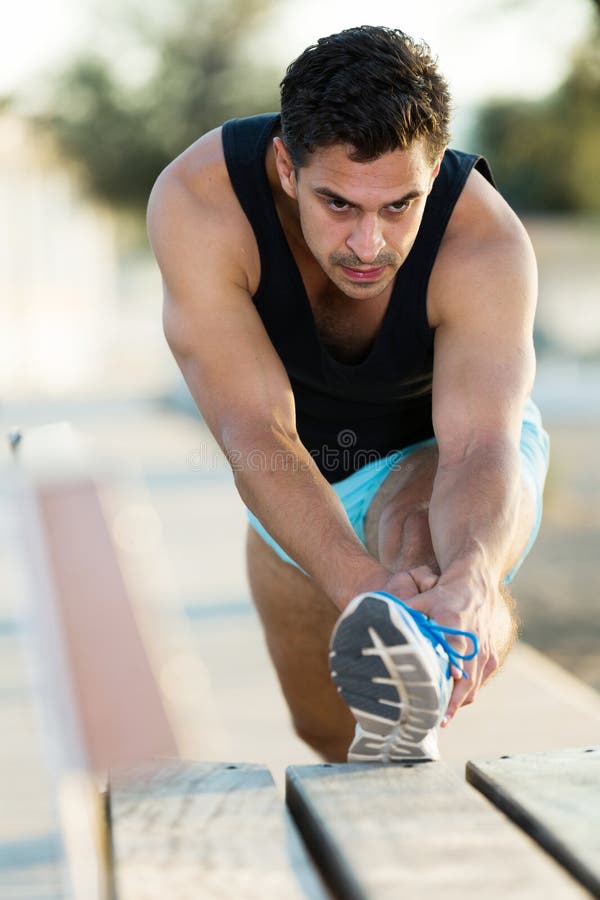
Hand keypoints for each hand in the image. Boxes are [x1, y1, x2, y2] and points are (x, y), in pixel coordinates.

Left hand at [405, 571, 500, 724]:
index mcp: (455, 626)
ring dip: (459, 702)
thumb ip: (405, 615)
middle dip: (453, 704)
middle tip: (437, 721)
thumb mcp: (423, 600)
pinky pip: (480, 681)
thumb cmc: (444, 593)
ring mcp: (486, 650)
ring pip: (474, 686)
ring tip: (441, 716)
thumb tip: (380, 627)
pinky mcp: (491, 656)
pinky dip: (467, 692)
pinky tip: (452, 701)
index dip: (449, 678)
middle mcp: (474, 642)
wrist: (476, 584)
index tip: (439, 699)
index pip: (455, 656)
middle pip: (467, 681)